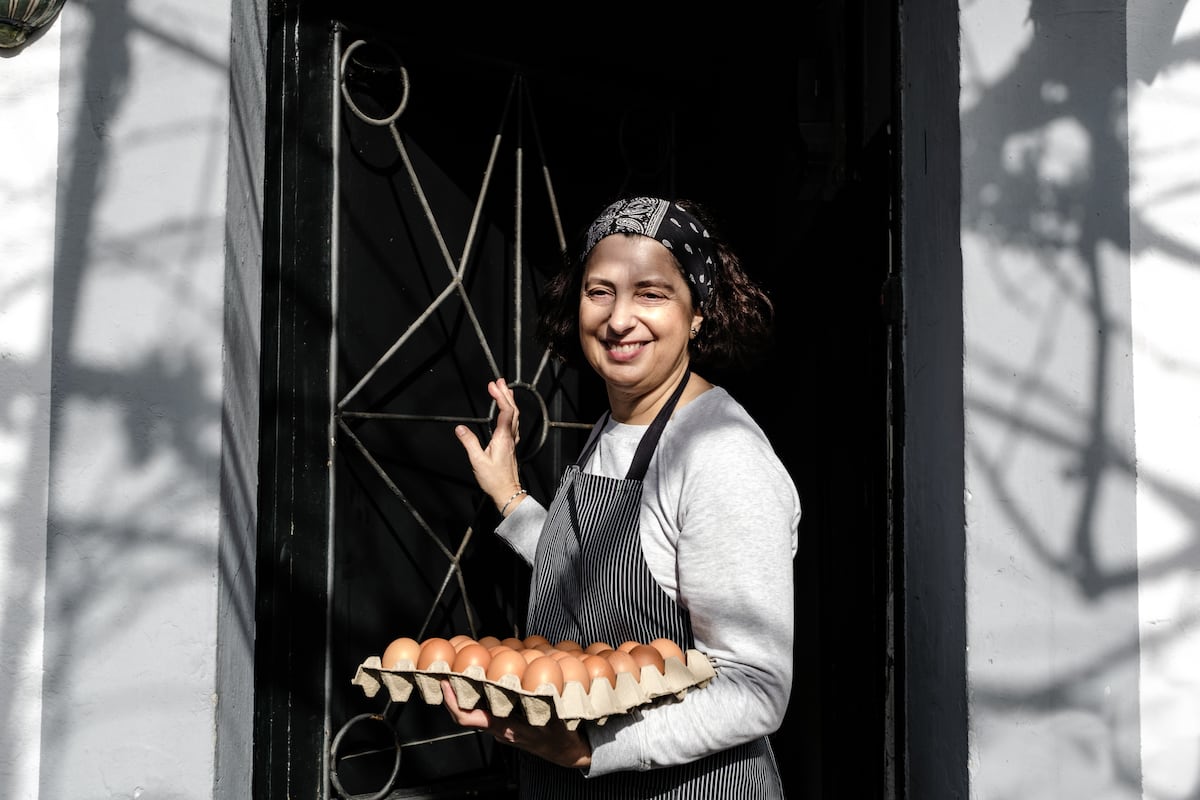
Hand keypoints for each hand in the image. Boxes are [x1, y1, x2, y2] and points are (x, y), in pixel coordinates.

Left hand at [441, 680, 590, 768]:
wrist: (563, 752)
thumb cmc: (559, 737)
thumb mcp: (557, 721)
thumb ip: (547, 704)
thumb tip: (542, 686)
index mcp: (506, 728)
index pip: (468, 718)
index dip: (452, 702)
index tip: (445, 683)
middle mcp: (498, 729)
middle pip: (465, 713)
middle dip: (453, 692)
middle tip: (447, 668)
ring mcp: (500, 729)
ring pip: (474, 711)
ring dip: (465, 693)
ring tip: (461, 670)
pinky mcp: (504, 725)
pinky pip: (485, 710)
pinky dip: (480, 695)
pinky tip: (485, 679)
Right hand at [454, 378, 524, 513]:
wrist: (507, 491)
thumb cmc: (494, 479)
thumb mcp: (477, 461)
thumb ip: (469, 443)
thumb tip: (460, 428)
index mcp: (503, 438)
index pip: (506, 411)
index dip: (500, 396)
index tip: (492, 386)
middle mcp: (510, 437)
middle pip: (513, 410)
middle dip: (506, 394)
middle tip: (499, 381)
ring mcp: (512, 441)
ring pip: (515, 416)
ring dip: (509, 401)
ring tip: (504, 390)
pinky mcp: (511, 445)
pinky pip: (513, 423)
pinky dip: (510, 412)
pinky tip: (507, 412)